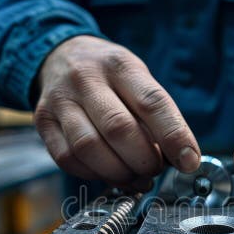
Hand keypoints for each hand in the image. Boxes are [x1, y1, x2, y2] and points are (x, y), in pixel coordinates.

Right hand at [34, 35, 200, 189]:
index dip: (174, 136)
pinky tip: (108, 172)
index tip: (190, 161)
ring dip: (119, 173)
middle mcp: (86, 79)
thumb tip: (180, 158)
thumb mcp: (138, 78)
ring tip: (135, 177)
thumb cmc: (109, 75)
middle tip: (155, 170)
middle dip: (144, 160)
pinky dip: (93, 174)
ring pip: (89, 148)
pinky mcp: (43, 121)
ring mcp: (60, 100)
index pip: (152, 103)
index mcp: (120, 65)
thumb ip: (158, 115)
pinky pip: (67, 158)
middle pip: (118, 129)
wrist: (59, 55)